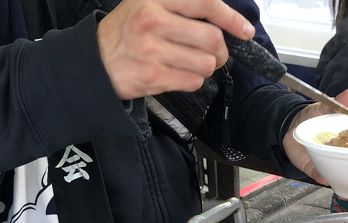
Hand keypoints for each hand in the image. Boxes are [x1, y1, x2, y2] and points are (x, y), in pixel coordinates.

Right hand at [97, 0, 255, 99]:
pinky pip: (193, 81)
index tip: (244, 30)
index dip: (231, 18)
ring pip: (206, 63)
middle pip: (212, 39)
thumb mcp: (146, 4)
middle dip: (220, 51)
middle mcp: (153, 21)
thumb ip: (181, 6)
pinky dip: (192, 80)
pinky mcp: (153, 76)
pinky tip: (178, 74)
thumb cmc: (126, 33)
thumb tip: (223, 20)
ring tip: (190, 63)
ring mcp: (152, 50)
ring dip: (205, 67)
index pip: (205, 3)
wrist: (93, 63)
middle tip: (213, 53)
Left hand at [282, 87, 347, 184]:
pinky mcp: (312, 166)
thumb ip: (338, 103)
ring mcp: (326, 160)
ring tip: (347, 183)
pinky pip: (318, 174)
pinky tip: (324, 179)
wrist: (290, 126)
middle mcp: (339, 152)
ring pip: (337, 172)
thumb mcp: (325, 107)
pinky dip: (321, 176)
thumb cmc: (312, 117)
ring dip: (342, 177)